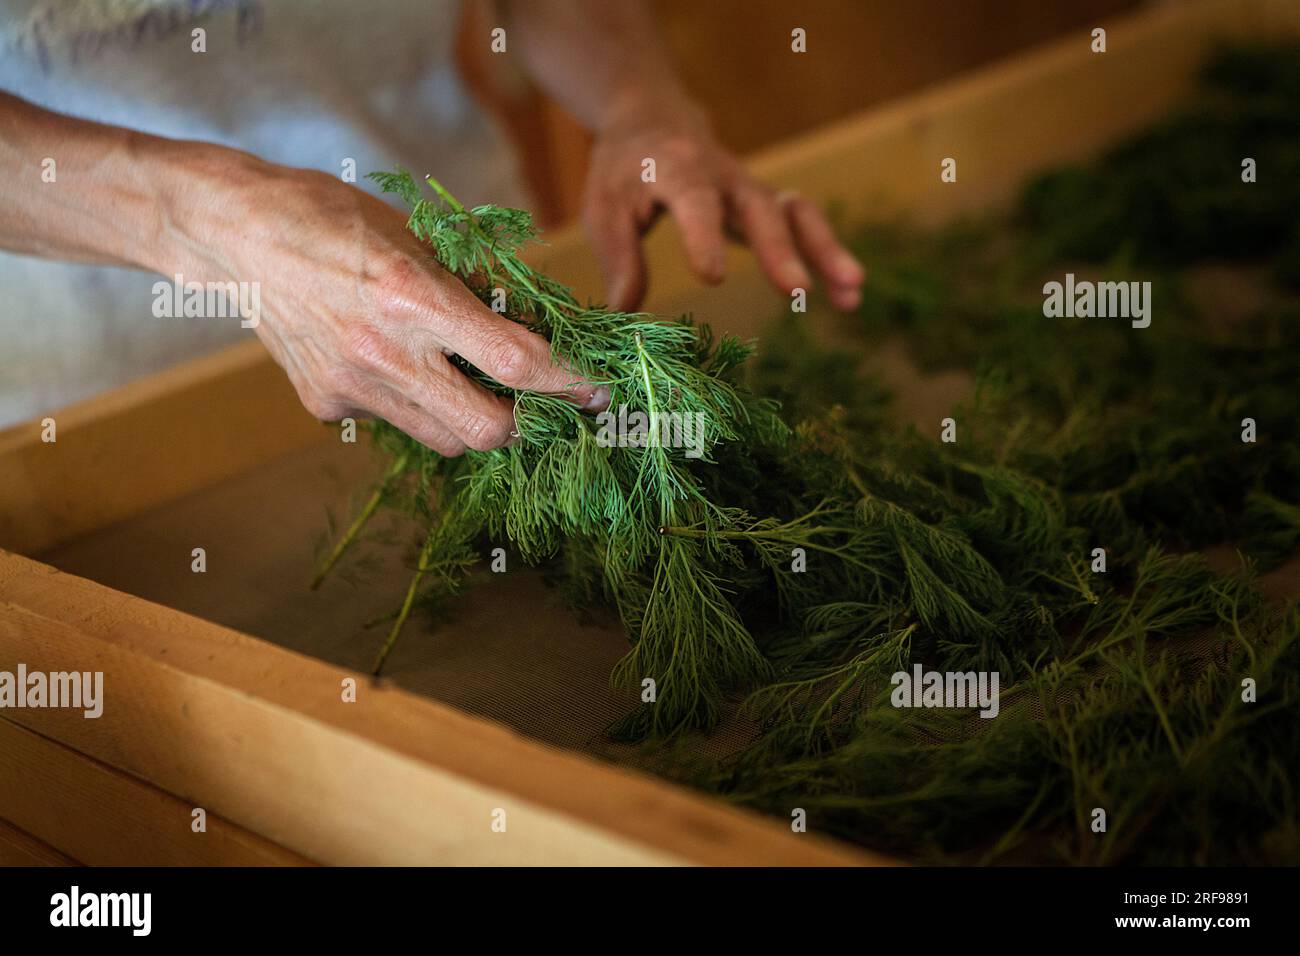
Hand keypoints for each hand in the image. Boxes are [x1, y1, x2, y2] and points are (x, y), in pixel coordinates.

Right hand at [158, 152, 604, 454]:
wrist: (233, 235)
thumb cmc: (332, 219)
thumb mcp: (416, 237)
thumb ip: (475, 291)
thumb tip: (535, 332)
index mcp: (414, 297)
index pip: (517, 362)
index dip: (569, 383)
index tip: (596, 392)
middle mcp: (384, 352)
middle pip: (486, 432)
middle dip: (522, 423)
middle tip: (532, 400)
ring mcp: (351, 386)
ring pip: (442, 439)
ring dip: (467, 417)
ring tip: (454, 373)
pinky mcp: (324, 404)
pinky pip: (392, 422)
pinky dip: (410, 402)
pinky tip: (388, 362)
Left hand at [581, 97, 865, 311]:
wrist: (655, 119)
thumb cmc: (624, 169)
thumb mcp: (603, 206)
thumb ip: (617, 255)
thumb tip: (625, 309)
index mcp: (678, 168)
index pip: (696, 200)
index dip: (704, 236)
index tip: (713, 277)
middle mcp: (725, 175)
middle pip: (760, 208)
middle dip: (780, 250)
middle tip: (797, 290)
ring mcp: (753, 188)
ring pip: (797, 213)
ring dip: (826, 251)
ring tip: (852, 291)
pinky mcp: (769, 203)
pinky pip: (806, 225)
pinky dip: (829, 257)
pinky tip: (849, 298)